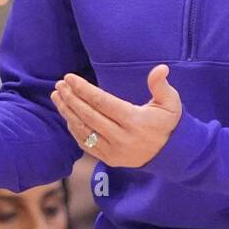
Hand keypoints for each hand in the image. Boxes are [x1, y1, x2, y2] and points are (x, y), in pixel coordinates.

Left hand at [50, 65, 181, 167]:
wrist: (171, 154)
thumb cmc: (168, 123)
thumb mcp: (171, 103)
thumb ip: (161, 85)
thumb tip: (160, 68)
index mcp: (134, 121)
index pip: (102, 102)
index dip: (83, 89)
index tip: (69, 78)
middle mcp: (121, 138)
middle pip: (88, 116)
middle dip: (71, 98)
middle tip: (59, 85)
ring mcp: (113, 151)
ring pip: (84, 130)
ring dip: (68, 112)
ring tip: (57, 97)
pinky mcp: (109, 160)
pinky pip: (86, 144)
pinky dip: (74, 130)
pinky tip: (68, 115)